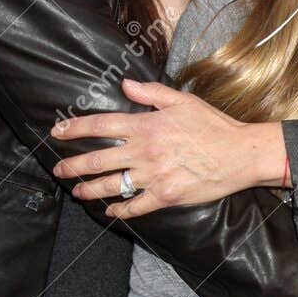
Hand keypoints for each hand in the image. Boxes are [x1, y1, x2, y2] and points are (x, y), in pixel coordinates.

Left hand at [52, 78, 286, 217]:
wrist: (240, 154)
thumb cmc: (213, 125)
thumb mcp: (182, 100)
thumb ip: (150, 93)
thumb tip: (124, 85)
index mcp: (146, 125)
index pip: (100, 125)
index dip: (74, 128)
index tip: (57, 132)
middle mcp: (144, 152)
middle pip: (97, 159)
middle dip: (72, 166)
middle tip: (59, 170)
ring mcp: (153, 176)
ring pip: (111, 185)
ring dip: (89, 189)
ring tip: (77, 192)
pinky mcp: (165, 196)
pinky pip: (135, 206)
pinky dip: (119, 210)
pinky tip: (109, 211)